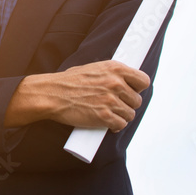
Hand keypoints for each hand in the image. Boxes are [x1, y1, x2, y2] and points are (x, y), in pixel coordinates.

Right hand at [6, 60, 149, 131]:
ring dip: (121, 116)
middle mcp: (115, 83)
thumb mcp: (93, 69)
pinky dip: (114, 126)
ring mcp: (110, 100)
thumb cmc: (69, 82)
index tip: (131, 91)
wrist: (52, 94)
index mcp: (114, 68)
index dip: (138, 88)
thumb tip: (127, 82)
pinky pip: (120, 125)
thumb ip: (112, 74)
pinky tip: (106, 122)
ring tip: (108, 113)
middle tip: (114, 105)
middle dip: (127, 104)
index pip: (143, 80)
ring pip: (130, 114)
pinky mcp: (105, 117)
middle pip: (137, 100)